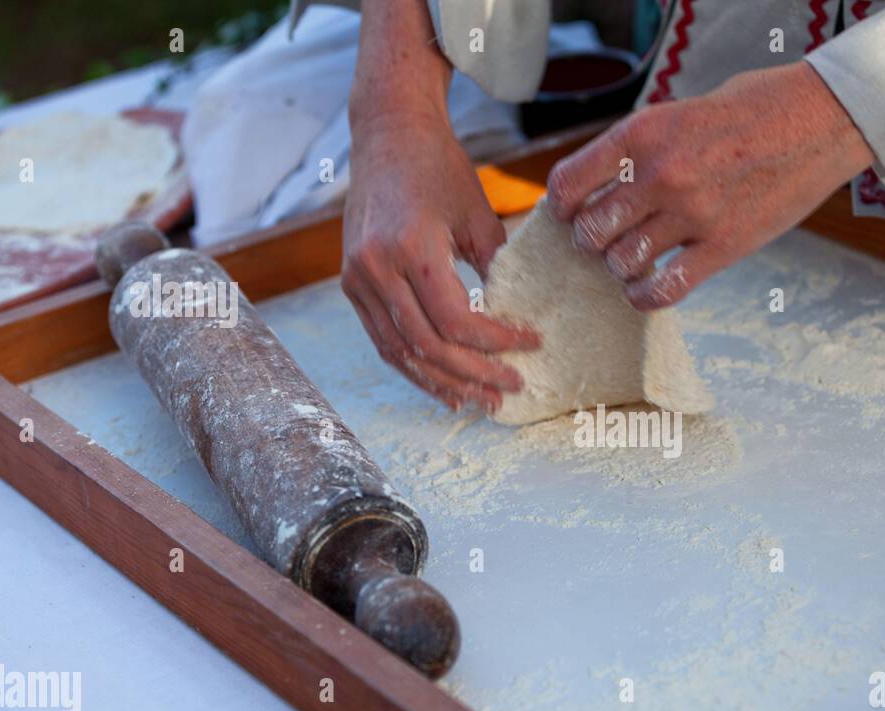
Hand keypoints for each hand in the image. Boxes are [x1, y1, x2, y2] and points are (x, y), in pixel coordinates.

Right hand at [341, 115, 540, 412]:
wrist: (388, 135)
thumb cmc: (440, 169)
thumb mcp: (478, 215)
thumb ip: (497, 269)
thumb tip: (516, 321)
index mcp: (410, 247)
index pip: (456, 321)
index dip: (496, 343)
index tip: (531, 345)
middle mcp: (376, 268)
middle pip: (428, 346)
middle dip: (475, 374)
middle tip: (512, 387)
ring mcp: (357, 279)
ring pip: (402, 354)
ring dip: (445, 383)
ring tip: (483, 400)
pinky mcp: (352, 286)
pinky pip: (385, 341)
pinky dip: (416, 369)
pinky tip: (446, 388)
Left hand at [546, 61, 874, 309]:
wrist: (818, 118)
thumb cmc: (750, 110)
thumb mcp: (678, 112)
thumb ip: (639, 150)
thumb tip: (601, 187)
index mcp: (642, 134)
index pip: (568, 185)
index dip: (562, 207)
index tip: (571, 214)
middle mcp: (660, 174)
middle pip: (591, 231)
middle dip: (592, 241)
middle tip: (606, 241)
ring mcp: (692, 213)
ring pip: (622, 262)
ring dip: (620, 267)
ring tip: (634, 259)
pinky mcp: (724, 245)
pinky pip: (665, 289)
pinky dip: (644, 297)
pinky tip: (644, 290)